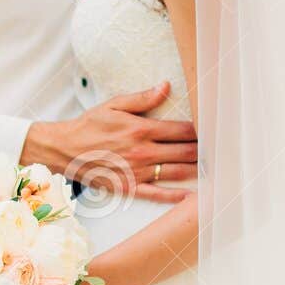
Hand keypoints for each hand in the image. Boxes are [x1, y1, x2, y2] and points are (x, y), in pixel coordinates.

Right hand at [21, 83, 197, 204]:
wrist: (65, 149)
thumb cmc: (89, 125)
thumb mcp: (114, 105)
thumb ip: (143, 98)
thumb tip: (166, 87)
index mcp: (142, 129)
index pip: (182, 129)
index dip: (201, 129)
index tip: (213, 129)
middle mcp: (143, 152)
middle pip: (185, 151)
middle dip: (204, 149)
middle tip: (219, 149)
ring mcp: (137, 172)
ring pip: (176, 171)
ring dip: (196, 169)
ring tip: (211, 167)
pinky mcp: (129, 188)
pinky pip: (157, 194)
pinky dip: (174, 196)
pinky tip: (190, 197)